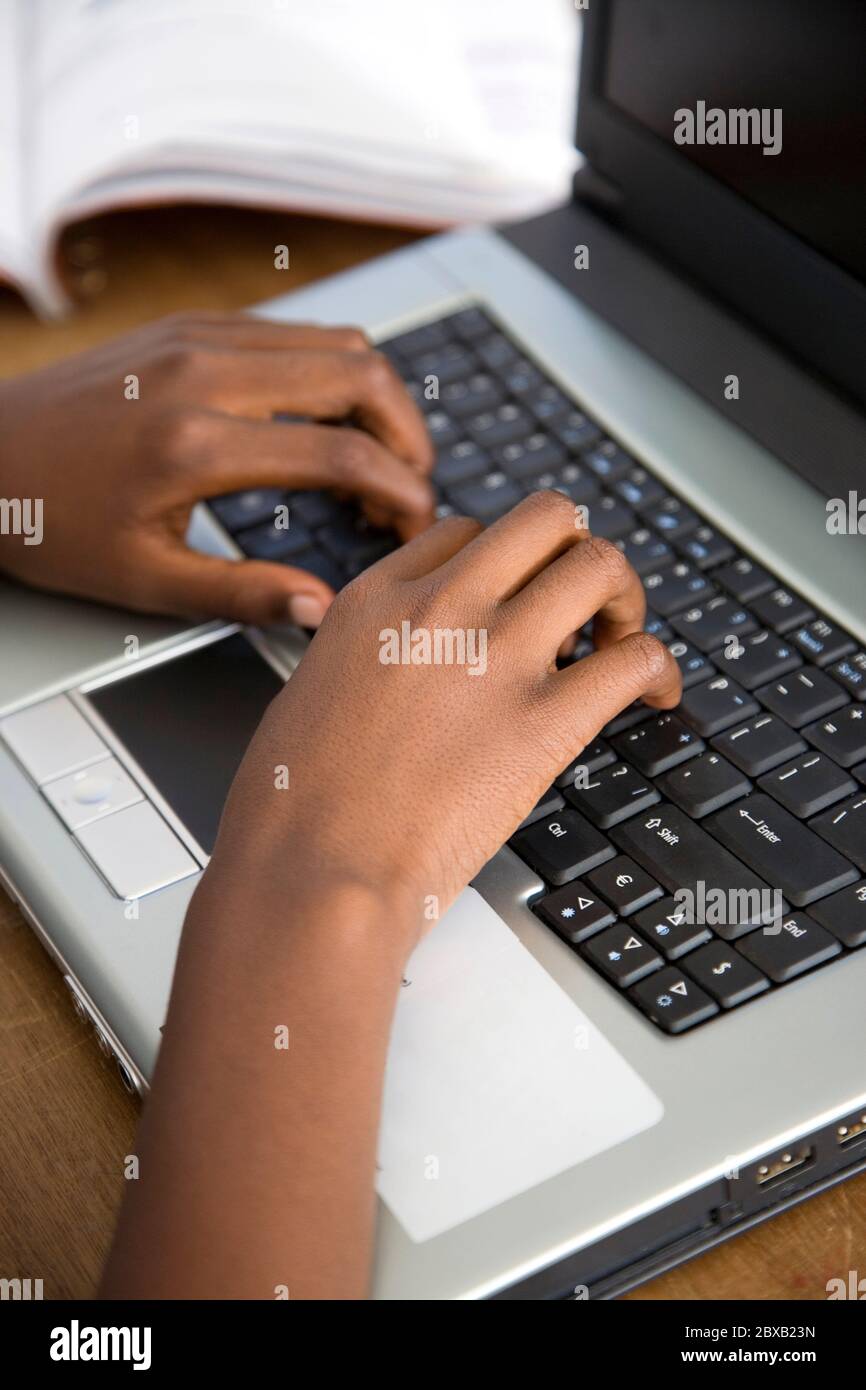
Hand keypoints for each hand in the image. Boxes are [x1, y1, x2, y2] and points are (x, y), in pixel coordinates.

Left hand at [0, 312, 433, 627]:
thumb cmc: (50, 523)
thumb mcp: (144, 581)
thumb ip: (243, 595)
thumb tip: (323, 608)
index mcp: (195, 445)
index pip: (344, 451)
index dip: (402, 491)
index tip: (416, 523)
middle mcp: (204, 372)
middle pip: (359, 372)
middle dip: (408, 433)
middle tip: (409, 489)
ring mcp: (197, 336)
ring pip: (334, 340)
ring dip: (375, 399)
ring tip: (371, 464)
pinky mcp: (189, 325)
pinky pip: (292, 333)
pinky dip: (332, 375)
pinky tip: (323, 427)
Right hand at [201, 490, 681, 956]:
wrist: (311, 873)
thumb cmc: (291, 808)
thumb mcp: (308, 694)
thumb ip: (362, 660)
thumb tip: (396, 669)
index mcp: (376, 599)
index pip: (465, 531)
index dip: (502, 562)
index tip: (515, 599)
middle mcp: (443, 607)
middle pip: (546, 518)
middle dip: (577, 549)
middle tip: (585, 600)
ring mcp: (496, 656)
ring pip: (600, 564)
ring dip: (625, 596)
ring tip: (621, 639)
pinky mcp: (545, 720)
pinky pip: (636, 658)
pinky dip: (660, 670)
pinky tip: (655, 696)